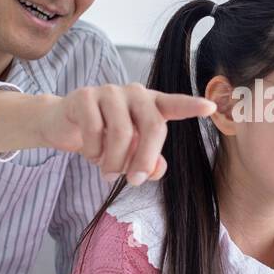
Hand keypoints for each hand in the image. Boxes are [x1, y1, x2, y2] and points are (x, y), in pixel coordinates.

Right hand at [43, 83, 215, 183]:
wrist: (62, 124)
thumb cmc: (104, 138)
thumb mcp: (129, 154)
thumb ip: (148, 162)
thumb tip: (155, 170)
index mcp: (151, 105)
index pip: (175, 104)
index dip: (192, 106)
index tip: (211, 107)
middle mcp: (134, 93)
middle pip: (152, 126)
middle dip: (144, 158)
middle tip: (134, 181)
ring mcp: (109, 92)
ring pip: (121, 133)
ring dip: (114, 161)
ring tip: (107, 172)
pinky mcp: (85, 96)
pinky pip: (94, 131)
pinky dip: (94, 152)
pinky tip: (91, 155)